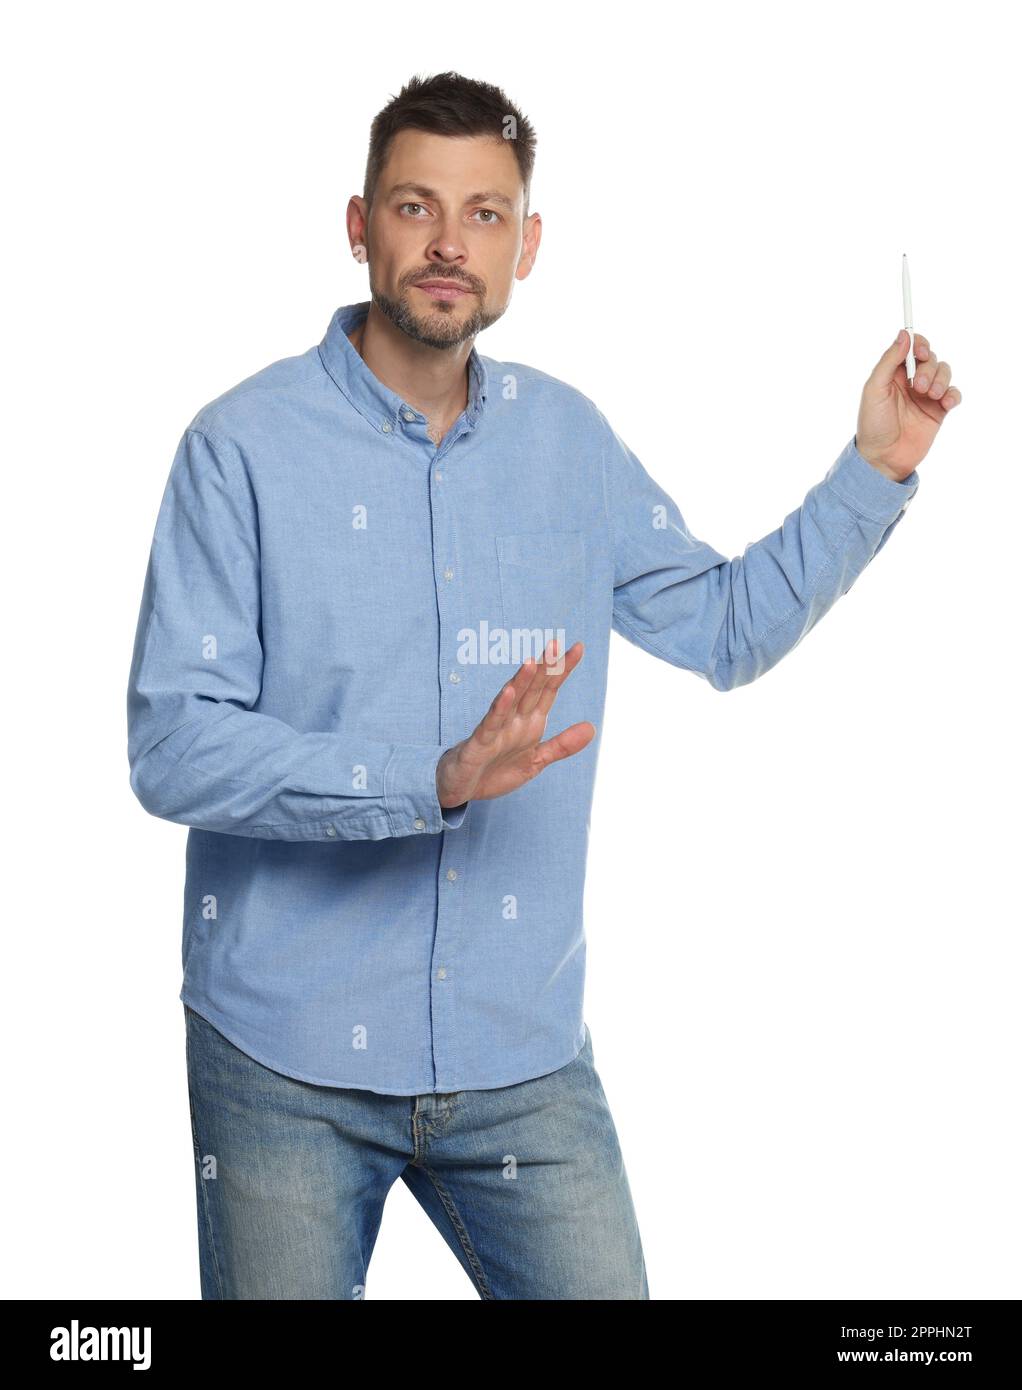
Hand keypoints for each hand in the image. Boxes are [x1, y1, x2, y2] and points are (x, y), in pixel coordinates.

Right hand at [436, 638, 594, 806]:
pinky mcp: (479, 744)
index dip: (562, 669)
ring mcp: (496, 730)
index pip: (549, 690)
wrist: (459, 789)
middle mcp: (514, 721)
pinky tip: (508, 692)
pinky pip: (490, 724)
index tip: (579, 647)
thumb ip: (562, 745)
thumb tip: (592, 727)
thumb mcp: (536, 761)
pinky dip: (500, 709)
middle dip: (545, 667)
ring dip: (521, 681)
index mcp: (530, 723)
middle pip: (532, 689)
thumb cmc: (494, 771)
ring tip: (533, 661)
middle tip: (556, 642)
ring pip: (511, 701)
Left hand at [855, 329, 962, 480]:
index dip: (920, 344)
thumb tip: (904, 334)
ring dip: (941, 380)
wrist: (883, 458)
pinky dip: (953, 395)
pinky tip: (946, 404)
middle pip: (931, 359)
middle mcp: (910, 381)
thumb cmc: (873, 425)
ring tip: (931, 396)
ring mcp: (926, 396)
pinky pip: (954, 394)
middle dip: (928, 369)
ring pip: (945, 373)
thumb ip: (888, 361)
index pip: (912, 348)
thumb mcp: (874, 390)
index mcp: (893, 374)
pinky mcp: (938, 411)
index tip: (921, 351)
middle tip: (918, 387)